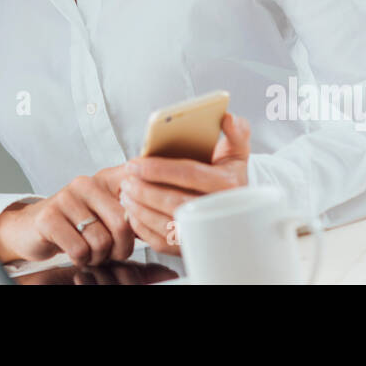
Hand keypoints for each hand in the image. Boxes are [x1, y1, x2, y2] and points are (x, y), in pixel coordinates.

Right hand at [0, 170, 136, 265]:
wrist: (30, 229)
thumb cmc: (75, 225)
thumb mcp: (105, 216)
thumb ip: (132, 218)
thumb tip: (162, 234)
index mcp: (104, 179)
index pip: (136, 190)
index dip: (145, 213)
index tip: (143, 227)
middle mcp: (85, 183)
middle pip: (122, 225)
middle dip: (120, 249)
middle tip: (111, 252)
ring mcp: (65, 198)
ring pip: (100, 241)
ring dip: (98, 257)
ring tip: (89, 251)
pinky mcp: (48, 217)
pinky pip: (79, 249)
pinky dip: (81, 259)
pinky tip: (75, 253)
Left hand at [119, 113, 251, 253]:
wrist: (239, 211)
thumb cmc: (231, 176)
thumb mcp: (238, 153)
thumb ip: (237, 131)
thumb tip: (228, 118)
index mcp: (228, 184)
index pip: (189, 173)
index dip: (159, 169)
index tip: (134, 163)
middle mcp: (218, 211)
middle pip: (174, 201)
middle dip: (144, 190)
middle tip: (125, 180)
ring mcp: (205, 232)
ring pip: (166, 224)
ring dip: (140, 209)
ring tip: (125, 194)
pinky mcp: (193, 247)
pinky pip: (163, 242)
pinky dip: (143, 228)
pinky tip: (133, 213)